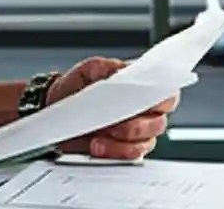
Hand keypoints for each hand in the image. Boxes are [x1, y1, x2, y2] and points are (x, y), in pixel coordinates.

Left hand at [45, 57, 179, 160]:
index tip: (147, 102)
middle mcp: (145, 112)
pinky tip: (98, 146)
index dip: (163, 100)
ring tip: (99, 138)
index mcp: (143, 89)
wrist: (56, 108)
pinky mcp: (124, 150)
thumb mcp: (90, 69)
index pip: (167, 95)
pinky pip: (129, 156)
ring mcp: (137, 134)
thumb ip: (109, 68)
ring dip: (122, 142)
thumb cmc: (78, 86)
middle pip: (158, 123)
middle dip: (137, 125)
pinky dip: (114, 152)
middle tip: (115, 124)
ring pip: (145, 142)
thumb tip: (124, 70)